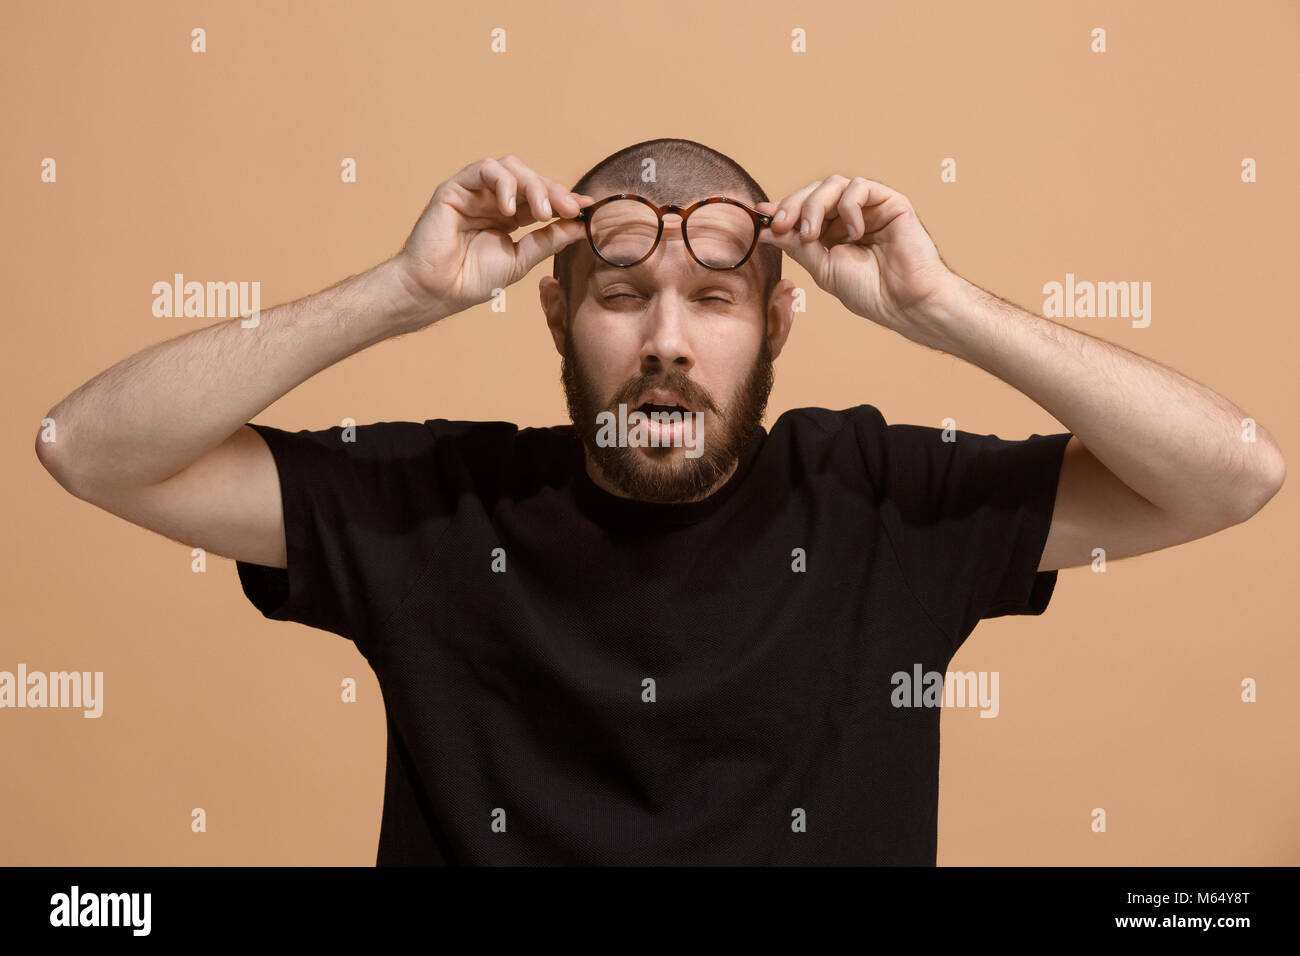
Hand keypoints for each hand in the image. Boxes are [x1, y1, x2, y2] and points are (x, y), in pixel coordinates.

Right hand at [391, 155, 595, 328]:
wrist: (437, 290)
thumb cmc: (471, 280)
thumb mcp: (520, 260)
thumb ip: (547, 241)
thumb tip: (580, 227)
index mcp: (509, 217)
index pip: (542, 198)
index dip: (565, 199)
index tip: (588, 207)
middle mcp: (493, 200)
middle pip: (530, 179)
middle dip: (554, 191)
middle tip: (570, 209)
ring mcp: (474, 192)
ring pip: (511, 168)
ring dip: (533, 186)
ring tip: (543, 213)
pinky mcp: (455, 188)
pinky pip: (485, 169)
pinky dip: (503, 183)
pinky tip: (510, 209)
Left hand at [756, 175, 955, 337]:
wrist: (904, 302)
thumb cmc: (869, 291)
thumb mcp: (823, 268)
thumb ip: (798, 246)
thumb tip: (768, 230)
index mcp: (833, 232)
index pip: (804, 209)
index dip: (782, 208)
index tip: (760, 214)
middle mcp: (850, 216)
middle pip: (815, 192)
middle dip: (794, 205)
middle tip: (782, 225)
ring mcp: (870, 207)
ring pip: (833, 184)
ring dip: (815, 205)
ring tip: (812, 233)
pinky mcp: (890, 202)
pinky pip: (860, 187)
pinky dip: (848, 207)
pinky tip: (853, 233)